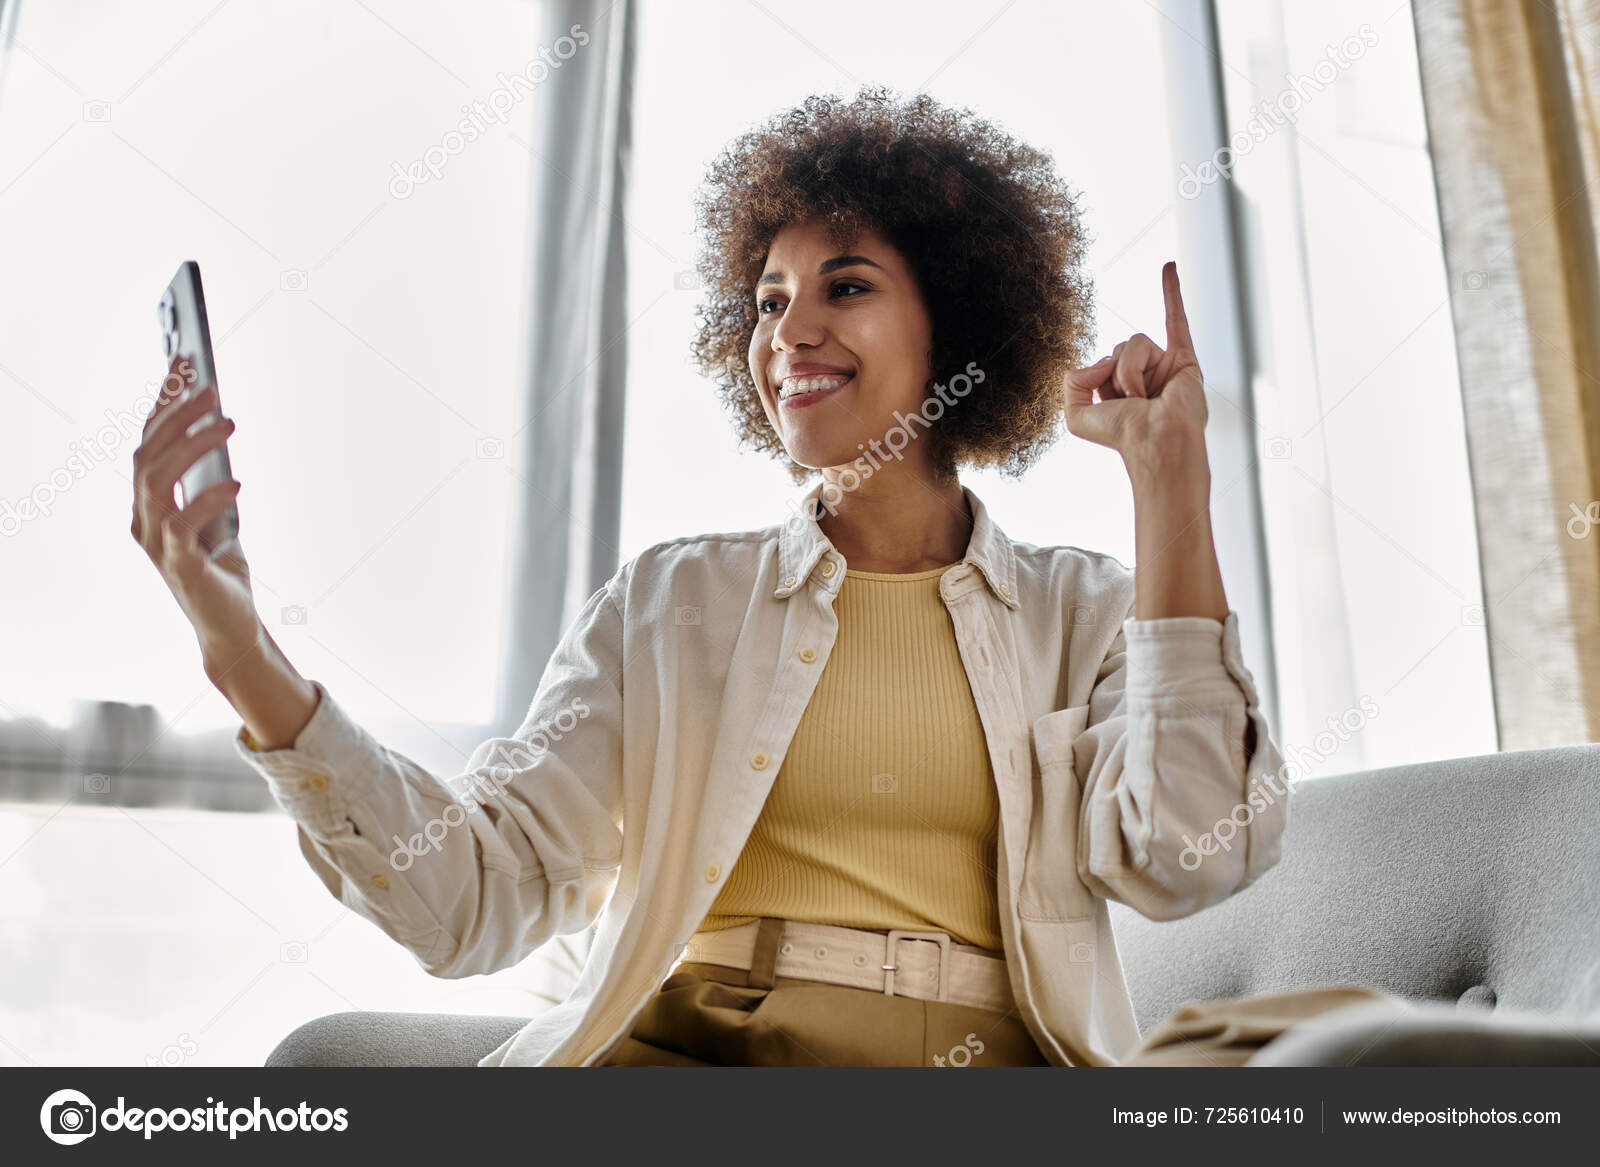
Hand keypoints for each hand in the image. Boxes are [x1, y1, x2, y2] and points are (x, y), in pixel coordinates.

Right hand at [131, 355, 261, 672]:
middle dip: (177, 415)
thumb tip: (219, 430)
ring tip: (228, 423)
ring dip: (192, 445)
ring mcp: (156, 544)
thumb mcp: (217, 516)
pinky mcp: (179, 565)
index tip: (183, 363)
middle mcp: (143, 520)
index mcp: (148, 505)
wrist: (230, 627)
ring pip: (157, 480)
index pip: (148, 442)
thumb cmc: (222, 570)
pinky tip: (235, 481)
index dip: (163, 402)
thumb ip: (209, 480)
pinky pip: (183, 523)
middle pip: (147, 454)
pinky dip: (207, 497)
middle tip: (212, 388)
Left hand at [1062, 261, 1208, 469]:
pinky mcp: (1185, 360)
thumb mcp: (1075, 415)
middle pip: (1118, 349)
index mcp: (1120, 388)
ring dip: (1132, 370)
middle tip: (1131, 402)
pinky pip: (1176, 318)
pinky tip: (1168, 267)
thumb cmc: (1121, 435)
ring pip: (1136, 342)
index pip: (1102, 363)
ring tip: (1145, 396)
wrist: (1156, 442)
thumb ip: (1070, 381)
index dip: (1099, 378)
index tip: (1113, 405)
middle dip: (1116, 374)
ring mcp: (1165, 366)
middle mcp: (1144, 376)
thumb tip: (1101, 358)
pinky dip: (1171, 291)